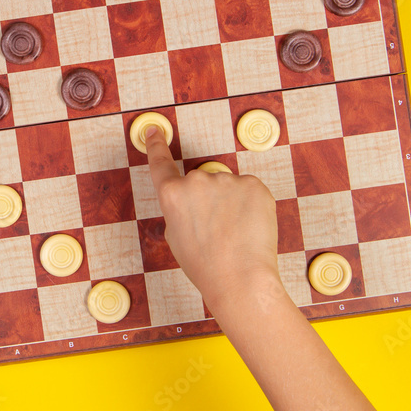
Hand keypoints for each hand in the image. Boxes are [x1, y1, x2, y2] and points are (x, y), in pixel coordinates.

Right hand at [146, 127, 399, 410]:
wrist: (240, 279)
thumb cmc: (206, 266)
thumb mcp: (176, 237)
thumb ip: (179, 210)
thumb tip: (194, 202)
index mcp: (172, 195)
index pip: (161, 163)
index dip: (157, 146)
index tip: (156, 131)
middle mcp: (197, 181)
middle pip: (202, 182)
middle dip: (209, 199)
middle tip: (216, 229)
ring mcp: (227, 180)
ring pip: (229, 187)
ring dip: (232, 203)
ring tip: (234, 233)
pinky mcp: (254, 184)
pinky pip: (250, 190)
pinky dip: (251, 205)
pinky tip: (249, 227)